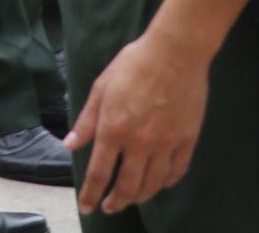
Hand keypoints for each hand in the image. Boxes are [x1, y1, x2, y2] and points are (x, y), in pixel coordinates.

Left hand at [66, 28, 211, 216]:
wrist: (175, 52)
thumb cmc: (133, 64)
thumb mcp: (101, 87)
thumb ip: (87, 120)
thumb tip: (70, 145)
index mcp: (114, 128)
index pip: (99, 173)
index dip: (91, 194)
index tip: (87, 207)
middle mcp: (139, 142)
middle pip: (127, 186)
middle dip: (116, 201)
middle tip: (109, 207)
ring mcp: (166, 143)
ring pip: (153, 184)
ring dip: (140, 196)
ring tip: (132, 198)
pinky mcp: (187, 139)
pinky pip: (176, 171)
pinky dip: (166, 182)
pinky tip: (159, 183)